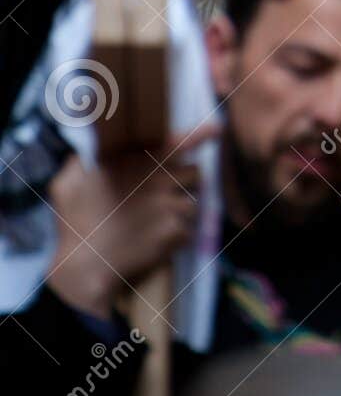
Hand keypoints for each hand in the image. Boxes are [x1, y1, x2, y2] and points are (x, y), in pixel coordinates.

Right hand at [47, 124, 215, 318]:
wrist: (84, 265)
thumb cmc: (75, 223)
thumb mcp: (69, 182)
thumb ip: (81, 162)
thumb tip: (83, 154)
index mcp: (138, 162)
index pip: (181, 140)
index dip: (203, 134)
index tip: (217, 129)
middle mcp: (160, 180)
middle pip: (196, 173)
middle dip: (187, 183)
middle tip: (172, 195)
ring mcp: (169, 206)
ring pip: (194, 204)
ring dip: (183, 213)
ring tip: (163, 223)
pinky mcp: (174, 232)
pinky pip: (188, 232)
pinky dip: (179, 238)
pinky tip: (160, 243)